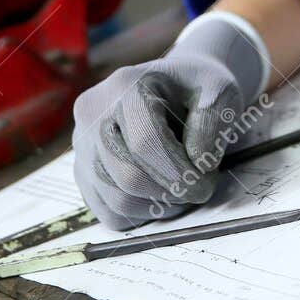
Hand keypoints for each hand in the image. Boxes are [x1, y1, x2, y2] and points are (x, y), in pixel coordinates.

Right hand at [71, 13, 267, 228]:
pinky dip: (140, 214)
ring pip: (117, 200)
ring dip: (159, 206)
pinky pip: (108, 212)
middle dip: (171, 193)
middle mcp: (93, 114)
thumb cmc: (195, 90)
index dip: (180, 173)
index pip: (145, 143)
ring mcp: (81, 145)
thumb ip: (212, 123)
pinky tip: (160, 194)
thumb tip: (197, 164)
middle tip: (198, 188)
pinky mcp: (81, 172)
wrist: (172, 88)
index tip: (206, 183)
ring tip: (181, 188)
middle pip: (128, 177)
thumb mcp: (218, 92)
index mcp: (126, 85)